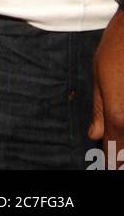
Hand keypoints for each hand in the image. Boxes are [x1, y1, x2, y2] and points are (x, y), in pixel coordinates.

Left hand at [89, 8, 123, 156]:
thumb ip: (99, 111)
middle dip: (121, 153)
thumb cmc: (117, 49)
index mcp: (118, 117)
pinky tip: (123, 123)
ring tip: (117, 141)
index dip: (111, 162)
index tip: (106, 166)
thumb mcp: (99, 77)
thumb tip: (94, 134)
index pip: (115, 152)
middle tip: (112, 156)